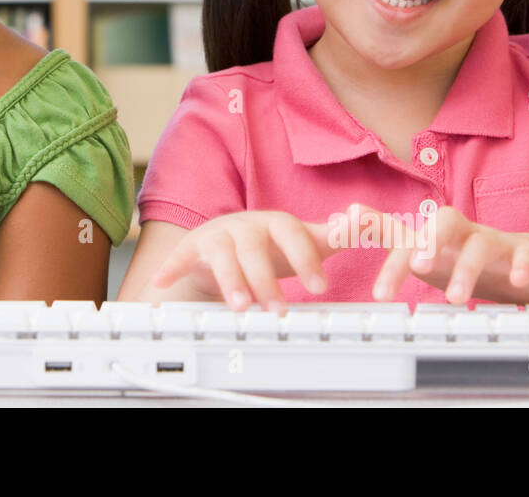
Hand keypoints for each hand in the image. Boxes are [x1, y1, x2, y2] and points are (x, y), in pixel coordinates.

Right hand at [148, 205, 390, 311]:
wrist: (221, 246)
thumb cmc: (267, 246)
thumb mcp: (301, 240)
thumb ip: (333, 234)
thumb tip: (365, 219)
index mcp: (275, 223)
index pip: (292, 232)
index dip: (305, 257)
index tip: (319, 286)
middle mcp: (245, 225)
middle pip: (255, 248)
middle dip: (267, 279)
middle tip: (278, 309)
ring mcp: (217, 235)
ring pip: (222, 255)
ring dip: (231, 280)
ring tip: (242, 307)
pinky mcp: (192, 248)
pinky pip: (180, 257)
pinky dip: (171, 269)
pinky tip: (162, 284)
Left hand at [373, 204, 528, 304]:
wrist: (518, 258)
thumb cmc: (458, 252)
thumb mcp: (418, 244)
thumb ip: (384, 231)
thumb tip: (347, 213)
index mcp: (431, 232)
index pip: (403, 234)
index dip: (383, 250)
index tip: (370, 275)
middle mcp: (460, 232)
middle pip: (444, 222)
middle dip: (430, 242)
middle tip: (417, 267)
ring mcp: (492, 241)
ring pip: (480, 244)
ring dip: (467, 268)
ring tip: (455, 297)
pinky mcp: (523, 253)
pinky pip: (524, 255)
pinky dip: (520, 267)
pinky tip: (515, 282)